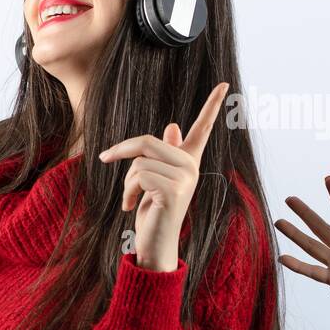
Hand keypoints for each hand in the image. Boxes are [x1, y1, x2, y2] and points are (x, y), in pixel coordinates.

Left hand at [98, 81, 229, 271]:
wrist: (155, 245)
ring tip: (131, 200)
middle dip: (121, 152)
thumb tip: (173, 125)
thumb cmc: (153, 212)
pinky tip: (131, 207)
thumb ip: (163, 153)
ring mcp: (185, 178)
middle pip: (147, 142)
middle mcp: (191, 167)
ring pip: (139, 161)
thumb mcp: (153, 179)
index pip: (202, 128)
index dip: (212, 106)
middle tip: (105, 159)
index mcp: (188, 161)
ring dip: (125, 181)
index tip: (224, 85)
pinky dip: (128, 191)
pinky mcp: (174, 189)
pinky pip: (139, 175)